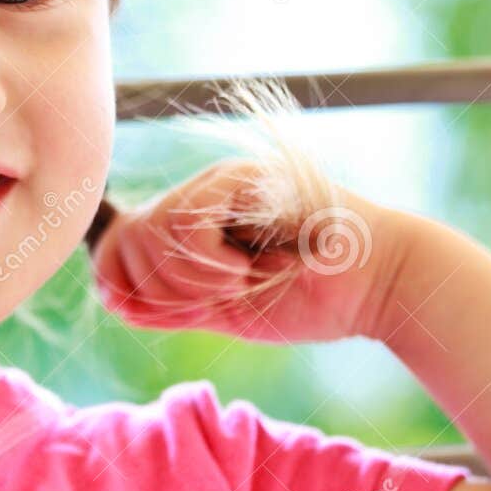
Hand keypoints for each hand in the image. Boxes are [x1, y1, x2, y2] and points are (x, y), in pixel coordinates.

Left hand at [90, 158, 409, 343]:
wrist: (379, 286)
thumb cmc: (310, 300)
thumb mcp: (226, 310)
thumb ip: (170, 305)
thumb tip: (111, 300)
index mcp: (189, 224)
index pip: (116, 245)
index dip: (121, 285)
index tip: (167, 312)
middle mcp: (196, 197)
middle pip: (126, 239)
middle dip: (161, 290)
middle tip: (215, 301)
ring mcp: (216, 184)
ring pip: (151, 231)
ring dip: (192, 279)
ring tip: (240, 284)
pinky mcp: (239, 178)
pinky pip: (184, 225)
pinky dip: (210, 264)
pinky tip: (250, 270)